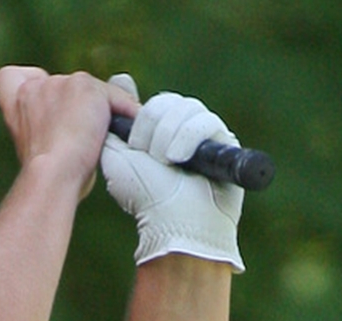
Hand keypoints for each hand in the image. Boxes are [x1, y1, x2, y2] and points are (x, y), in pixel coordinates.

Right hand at [0, 67, 128, 195]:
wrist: (52, 173)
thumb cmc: (48, 174)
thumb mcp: (42, 152)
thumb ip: (55, 131)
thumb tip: (85, 132)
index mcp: (17, 106)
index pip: (10, 77)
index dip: (29, 82)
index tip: (43, 98)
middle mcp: (34, 89)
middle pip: (65, 85)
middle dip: (78, 104)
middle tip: (85, 132)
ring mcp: (59, 84)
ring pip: (92, 89)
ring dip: (101, 110)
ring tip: (101, 137)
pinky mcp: (83, 85)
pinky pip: (114, 95)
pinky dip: (122, 110)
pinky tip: (119, 130)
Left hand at [100, 74, 244, 269]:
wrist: (174, 221)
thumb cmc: (144, 195)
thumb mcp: (118, 154)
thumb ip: (116, 119)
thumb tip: (121, 77)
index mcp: (159, 132)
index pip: (154, 104)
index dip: (143, 120)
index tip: (136, 146)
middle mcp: (184, 130)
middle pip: (169, 102)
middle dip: (154, 129)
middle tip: (152, 156)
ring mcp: (206, 134)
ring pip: (187, 108)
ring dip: (169, 136)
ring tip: (167, 162)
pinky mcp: (225, 141)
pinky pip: (206, 120)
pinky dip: (188, 138)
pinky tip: (180, 158)